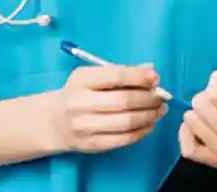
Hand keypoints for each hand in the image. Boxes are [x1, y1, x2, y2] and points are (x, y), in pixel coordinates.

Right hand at [48, 64, 168, 153]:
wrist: (56, 122)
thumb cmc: (80, 93)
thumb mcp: (92, 77)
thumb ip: (120, 72)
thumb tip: (150, 70)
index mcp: (81, 80)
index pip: (114, 76)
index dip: (138, 76)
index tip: (155, 77)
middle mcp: (80, 103)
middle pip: (123, 101)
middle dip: (148, 98)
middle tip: (161, 97)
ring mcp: (86, 126)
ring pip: (127, 121)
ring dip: (150, 115)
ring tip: (159, 109)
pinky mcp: (93, 145)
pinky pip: (125, 139)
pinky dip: (143, 131)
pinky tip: (149, 123)